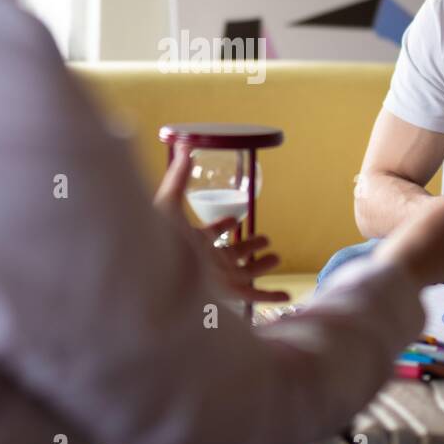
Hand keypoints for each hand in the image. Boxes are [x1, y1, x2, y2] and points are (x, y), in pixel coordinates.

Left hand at [153, 144, 289, 303]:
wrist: (157, 277)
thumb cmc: (158, 241)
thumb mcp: (169, 204)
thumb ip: (178, 178)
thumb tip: (183, 146)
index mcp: (192, 242)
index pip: (209, 234)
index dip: (221, 226)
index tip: (233, 218)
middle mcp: (205, 262)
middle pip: (231, 255)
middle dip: (248, 246)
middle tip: (266, 239)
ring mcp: (217, 279)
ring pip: (245, 273)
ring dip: (261, 266)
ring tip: (276, 257)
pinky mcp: (226, 292)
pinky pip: (252, 296)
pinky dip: (270, 297)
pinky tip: (286, 294)